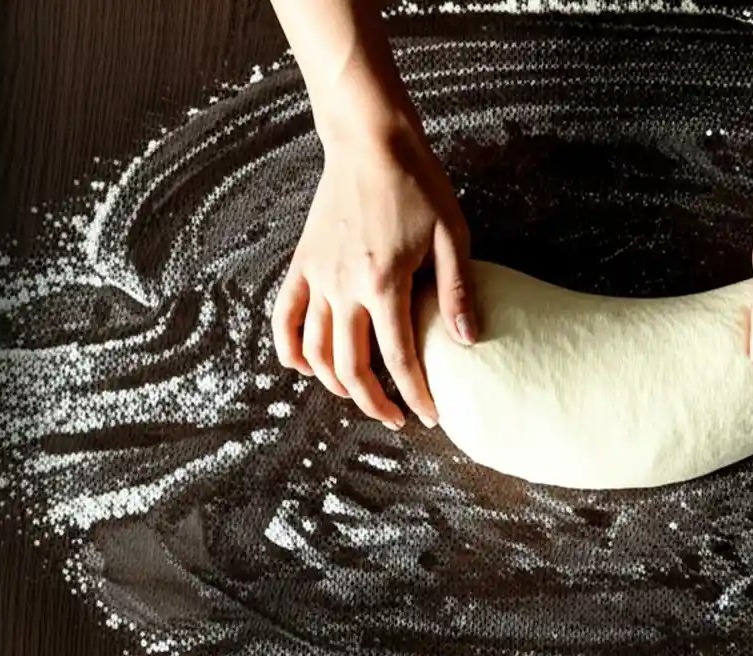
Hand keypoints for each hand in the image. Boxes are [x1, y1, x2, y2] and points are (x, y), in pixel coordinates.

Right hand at [271, 127, 475, 429]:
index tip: (429, 415)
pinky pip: (285, 317)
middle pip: (351, 366)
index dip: (414, 393)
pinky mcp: (301, 263)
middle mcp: (343, 287)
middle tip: (396, 418)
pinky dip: (290, 349)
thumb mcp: (452, 235)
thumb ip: (458, 291)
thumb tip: (467, 341)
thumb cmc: (417, 184)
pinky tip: (304, 367)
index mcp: (384, 283)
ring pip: (315, 350)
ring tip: (360, 396)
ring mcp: (317, 277)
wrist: (369, 141)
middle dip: (374, 401)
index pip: (398, 358)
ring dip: (335, 384)